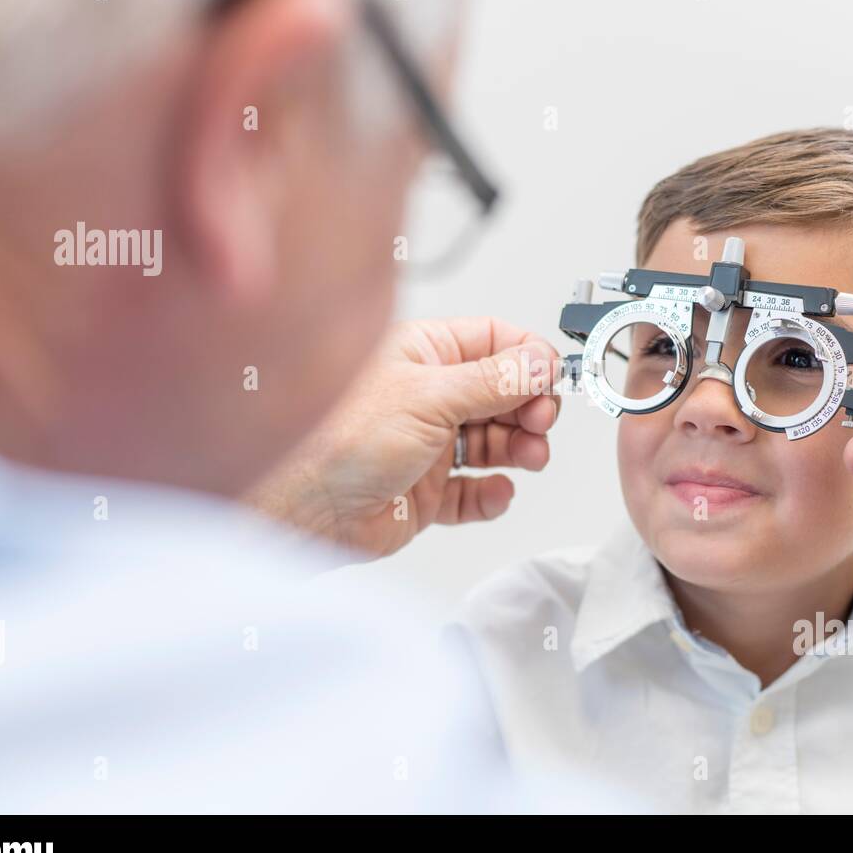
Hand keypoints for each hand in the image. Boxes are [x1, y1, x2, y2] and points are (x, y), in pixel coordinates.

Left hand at [248, 317, 560, 557]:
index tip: (554, 378)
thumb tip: (538, 361)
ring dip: (520, 450)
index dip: (528, 359)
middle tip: (540, 422)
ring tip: (529, 458)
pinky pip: (473, 492)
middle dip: (529, 408)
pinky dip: (492, 494)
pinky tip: (497, 491)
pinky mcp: (425, 492)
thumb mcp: (428, 397)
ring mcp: (427, 445)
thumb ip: (492, 381)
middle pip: (502, 395)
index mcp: (423, 354)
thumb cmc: (336, 440)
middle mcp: (427, 396)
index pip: (494, 342)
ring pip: (494, 444)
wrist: (299, 510)